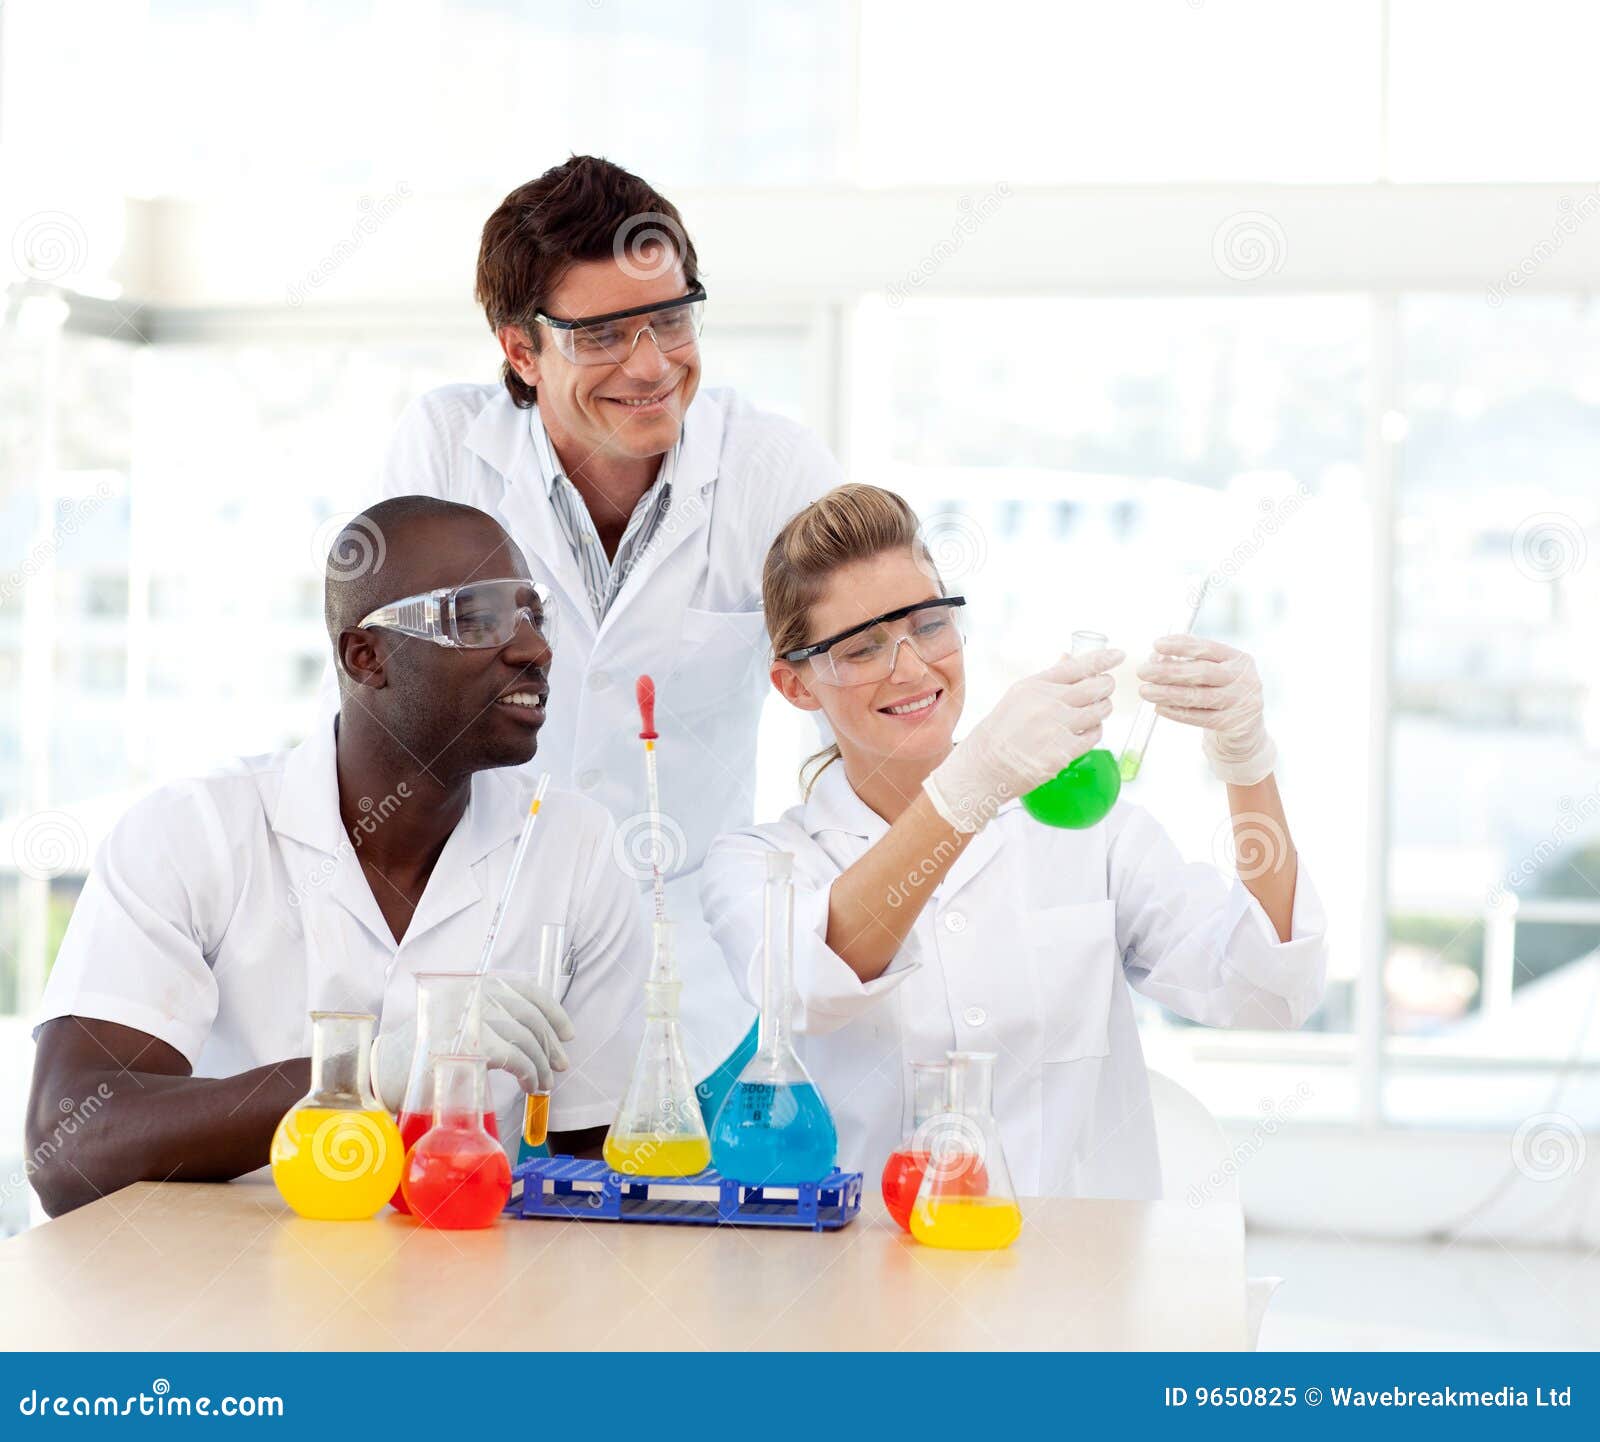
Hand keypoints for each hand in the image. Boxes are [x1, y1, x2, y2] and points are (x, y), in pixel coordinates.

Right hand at [369, 974, 575, 1111]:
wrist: (383, 1071)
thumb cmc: (422, 1052)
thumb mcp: (460, 1023)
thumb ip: (492, 1019)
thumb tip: (539, 1036)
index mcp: (473, 984)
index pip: (525, 988)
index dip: (552, 1010)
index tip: (567, 1033)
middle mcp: (474, 995)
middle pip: (529, 1015)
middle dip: (550, 1042)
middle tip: (561, 1063)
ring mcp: (472, 1018)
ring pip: (526, 1039)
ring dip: (542, 1064)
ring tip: (545, 1082)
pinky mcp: (472, 1045)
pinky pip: (516, 1058)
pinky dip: (530, 1073)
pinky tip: (530, 1084)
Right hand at [924, 647, 1123, 832]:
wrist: (984, 767)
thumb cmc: (999, 732)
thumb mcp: (1018, 697)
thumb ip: (1048, 679)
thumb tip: (1070, 658)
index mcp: (1035, 685)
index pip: (1078, 666)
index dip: (1103, 659)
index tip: (1118, 655)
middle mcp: (1048, 703)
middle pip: (1096, 687)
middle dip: (1106, 686)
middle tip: (1105, 688)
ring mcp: (1057, 728)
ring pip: (1100, 711)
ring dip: (1102, 709)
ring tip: (1094, 711)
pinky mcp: (1065, 752)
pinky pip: (1095, 736)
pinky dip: (1095, 731)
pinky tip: (1085, 731)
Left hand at [1135, 635, 1276, 784]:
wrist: (1245, 728)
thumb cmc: (1220, 692)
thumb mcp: (1211, 674)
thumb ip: (1188, 663)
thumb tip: (1154, 657)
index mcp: (1239, 659)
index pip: (1208, 648)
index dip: (1181, 646)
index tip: (1156, 644)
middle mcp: (1245, 678)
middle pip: (1202, 672)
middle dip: (1168, 671)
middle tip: (1142, 671)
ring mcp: (1241, 702)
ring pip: (1198, 696)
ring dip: (1167, 693)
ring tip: (1145, 691)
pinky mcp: (1233, 724)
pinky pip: (1199, 718)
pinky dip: (1177, 712)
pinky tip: (1158, 708)